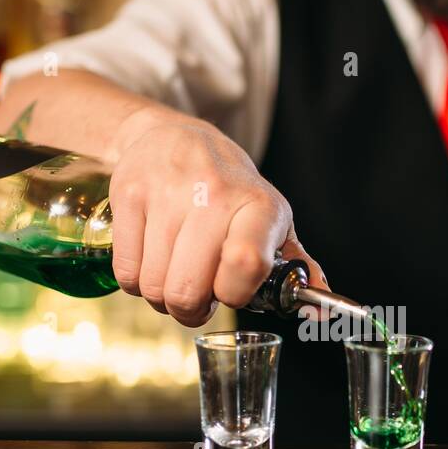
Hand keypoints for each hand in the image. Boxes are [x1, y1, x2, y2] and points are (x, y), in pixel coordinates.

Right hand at [107, 105, 327, 326]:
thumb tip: (321, 310)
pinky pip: (126, 272)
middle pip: (187, 290)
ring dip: (163, 296)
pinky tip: (153, 261)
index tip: (230, 292)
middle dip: (190, 309)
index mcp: (258, 206)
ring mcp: (167, 193)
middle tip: (196, 294)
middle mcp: (214, 195)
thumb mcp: (271, 219)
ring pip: (154, 287)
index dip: (232, 293)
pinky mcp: (129, 194)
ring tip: (176, 274)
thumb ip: (296, 266)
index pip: (245, 263)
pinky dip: (137, 281)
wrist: (177, 138)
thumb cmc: (231, 190)